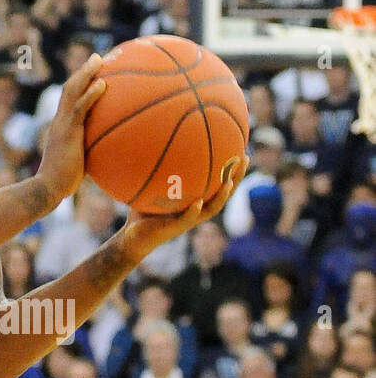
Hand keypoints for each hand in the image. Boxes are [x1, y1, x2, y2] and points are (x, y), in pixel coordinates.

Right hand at [33, 54, 105, 201]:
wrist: (48, 187)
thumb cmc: (63, 181)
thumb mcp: (77, 163)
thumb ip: (88, 153)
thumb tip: (109, 155)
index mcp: (62, 125)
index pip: (70, 98)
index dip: (80, 83)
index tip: (93, 72)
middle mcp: (60, 120)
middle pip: (70, 87)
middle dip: (84, 71)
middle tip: (98, 57)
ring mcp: (62, 124)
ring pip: (73, 91)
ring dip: (86, 73)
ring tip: (100, 60)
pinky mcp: (68, 131)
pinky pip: (81, 108)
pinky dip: (91, 94)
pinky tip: (103, 84)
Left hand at [116, 155, 247, 261]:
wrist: (132, 235)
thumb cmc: (143, 209)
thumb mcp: (151, 186)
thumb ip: (157, 170)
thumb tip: (154, 143)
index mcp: (196, 200)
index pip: (218, 183)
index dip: (231, 169)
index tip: (241, 150)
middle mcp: (197, 209)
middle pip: (224, 193)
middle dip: (236, 177)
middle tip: (245, 159)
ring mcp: (189, 220)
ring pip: (212, 208)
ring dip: (222, 196)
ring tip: (229, 183)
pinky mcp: (175, 228)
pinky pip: (187, 219)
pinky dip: (193, 211)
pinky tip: (198, 203)